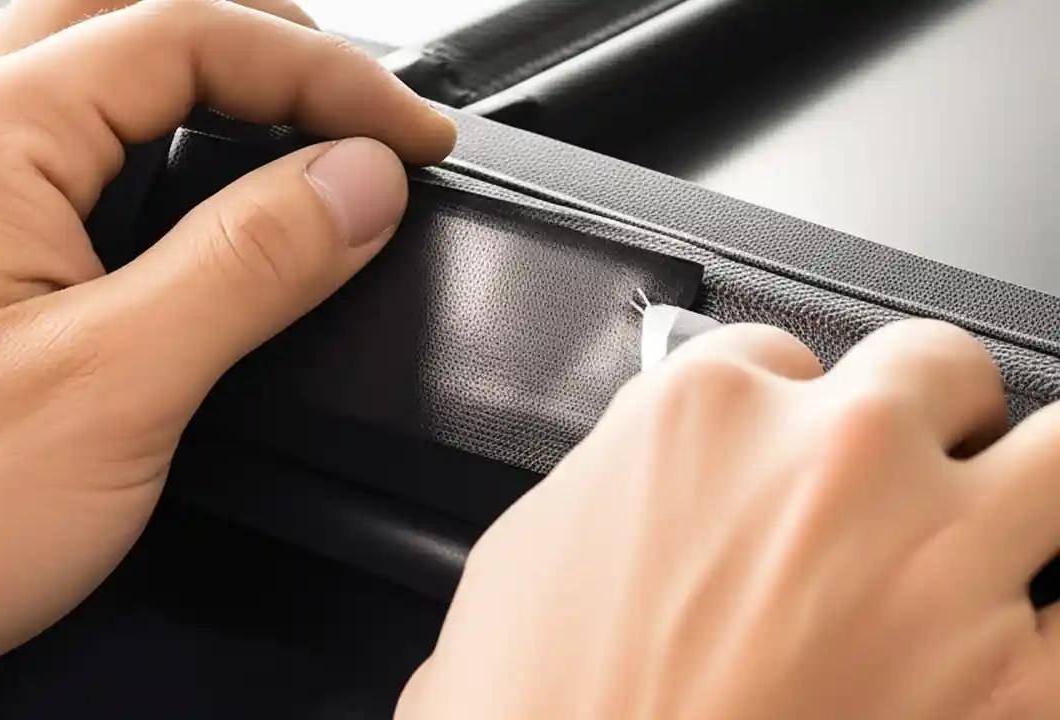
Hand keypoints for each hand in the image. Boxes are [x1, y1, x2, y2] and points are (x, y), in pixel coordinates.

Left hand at [0, 0, 453, 714]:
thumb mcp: (123, 382)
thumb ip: (254, 261)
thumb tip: (358, 179)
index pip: (188, 31)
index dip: (327, 76)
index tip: (408, 138)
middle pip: (130, 14)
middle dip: (263, 42)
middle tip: (355, 103)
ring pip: (93, 71)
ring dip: (205, 78)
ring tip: (295, 125)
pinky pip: (67, 146)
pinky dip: (157, 141)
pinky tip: (196, 193)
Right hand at [398, 320, 1059, 718]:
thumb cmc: (532, 711)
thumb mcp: (528, 554)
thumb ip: (614, 479)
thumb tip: (652, 475)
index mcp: (704, 416)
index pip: (778, 352)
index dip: (780, 407)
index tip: (778, 451)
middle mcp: (835, 461)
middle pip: (933, 368)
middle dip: (918, 415)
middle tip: (892, 479)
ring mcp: (936, 561)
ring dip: (1031, 483)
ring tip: (1001, 523)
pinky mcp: (1008, 683)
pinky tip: (1025, 635)